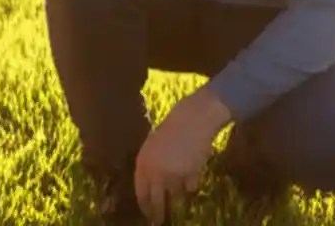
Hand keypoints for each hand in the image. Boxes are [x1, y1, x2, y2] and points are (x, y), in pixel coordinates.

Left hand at [134, 88, 231, 223]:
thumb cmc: (171, 129)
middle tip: (160, 222)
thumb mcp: (152, 146)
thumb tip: (149, 187)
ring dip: (177, 196)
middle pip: (156, 202)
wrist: (193, 119)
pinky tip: (193, 172)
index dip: (144, 206)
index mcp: (143, 164)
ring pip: (175, 196)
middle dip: (158, 214)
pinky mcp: (191, 175)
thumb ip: (149, 166)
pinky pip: (191, 187)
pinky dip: (192, 183)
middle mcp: (156, 173)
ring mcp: (174, 175)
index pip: (141, 193)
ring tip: (180, 196)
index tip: (147, 214)